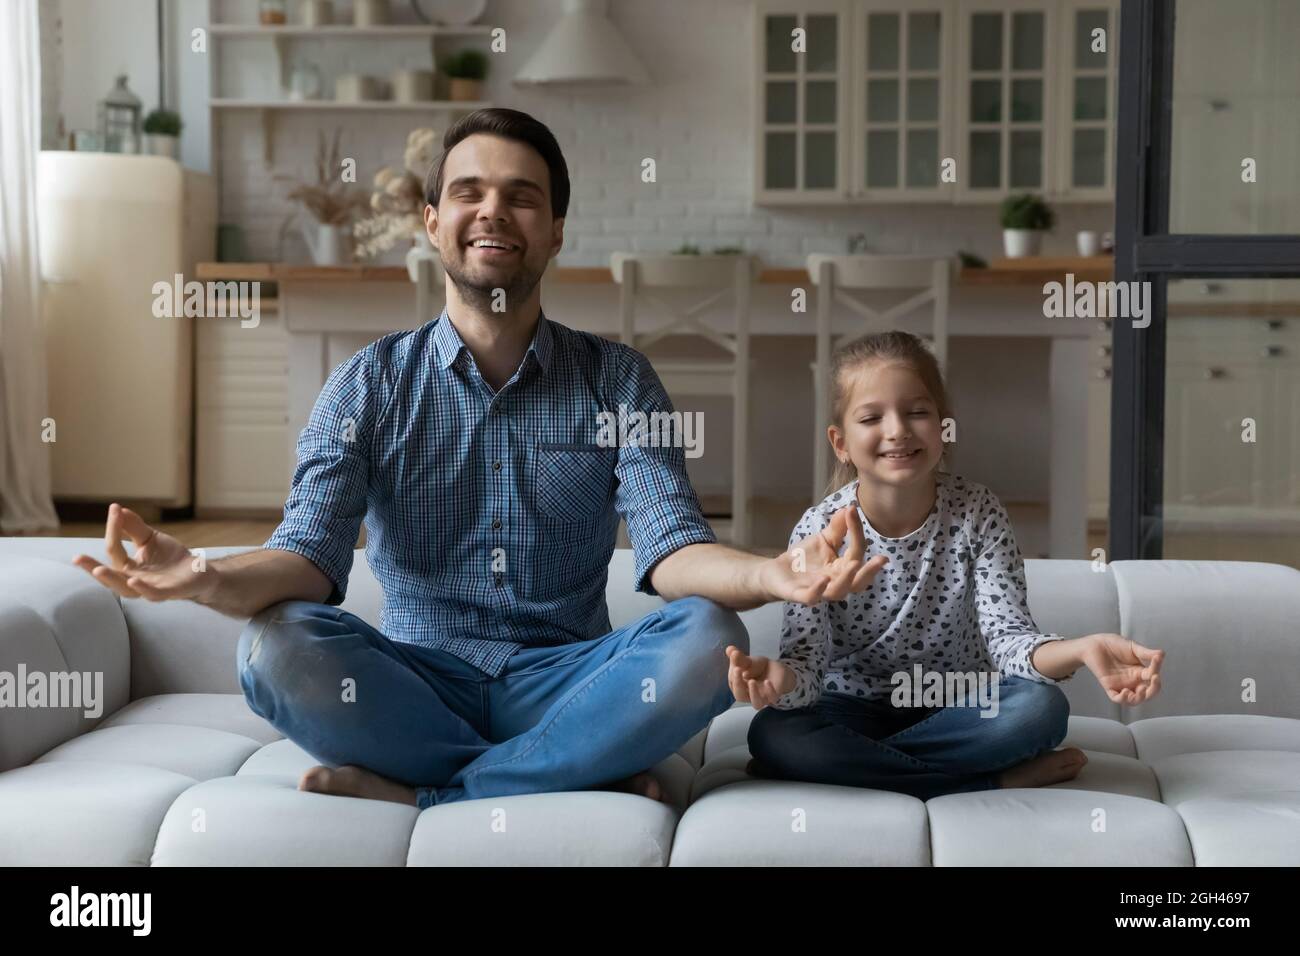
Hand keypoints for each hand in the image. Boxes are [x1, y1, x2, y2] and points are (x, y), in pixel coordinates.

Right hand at [72, 503, 214, 602]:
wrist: (198, 570)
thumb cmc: (170, 556)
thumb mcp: (149, 539)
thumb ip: (133, 527)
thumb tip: (118, 508)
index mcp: (127, 567)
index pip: (114, 549)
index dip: (113, 529)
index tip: (114, 509)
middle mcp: (132, 581)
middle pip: (109, 576)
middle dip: (91, 567)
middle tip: (76, 557)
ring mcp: (149, 589)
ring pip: (125, 590)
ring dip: (111, 579)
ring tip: (98, 569)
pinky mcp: (167, 593)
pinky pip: (151, 594)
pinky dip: (142, 589)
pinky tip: (133, 581)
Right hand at [726, 645, 794, 710]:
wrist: (775, 669)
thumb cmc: (757, 668)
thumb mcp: (747, 660)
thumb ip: (739, 657)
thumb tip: (730, 649)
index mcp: (739, 686)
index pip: (733, 684)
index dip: (734, 677)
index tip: (736, 667)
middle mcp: (749, 695)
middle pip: (740, 696)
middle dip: (738, 684)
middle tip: (738, 670)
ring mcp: (762, 697)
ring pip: (756, 703)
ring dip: (753, 693)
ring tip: (751, 681)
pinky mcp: (773, 696)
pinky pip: (772, 698)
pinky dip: (769, 691)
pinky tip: (767, 681)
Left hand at [758, 504, 887, 605]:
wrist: (776, 571)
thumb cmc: (804, 558)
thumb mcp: (823, 540)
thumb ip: (838, 528)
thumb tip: (849, 507)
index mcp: (843, 568)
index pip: (856, 551)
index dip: (856, 531)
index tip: (852, 510)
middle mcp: (835, 582)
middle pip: (858, 582)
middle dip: (870, 571)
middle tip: (882, 559)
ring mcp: (819, 591)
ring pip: (839, 592)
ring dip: (848, 579)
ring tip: (855, 565)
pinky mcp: (799, 595)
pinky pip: (811, 597)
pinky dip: (818, 591)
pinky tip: (823, 580)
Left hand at [1081, 632, 1163, 704]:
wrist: (1095, 644)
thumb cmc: (1113, 644)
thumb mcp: (1133, 648)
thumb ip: (1145, 653)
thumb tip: (1162, 654)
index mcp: (1140, 672)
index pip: (1153, 676)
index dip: (1156, 668)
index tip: (1157, 659)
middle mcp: (1132, 680)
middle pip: (1148, 693)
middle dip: (1154, 689)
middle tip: (1155, 679)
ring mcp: (1121, 684)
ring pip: (1134, 700)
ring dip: (1140, 697)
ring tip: (1141, 689)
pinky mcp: (1109, 686)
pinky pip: (1116, 698)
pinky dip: (1122, 699)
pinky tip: (1125, 691)